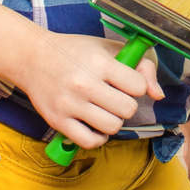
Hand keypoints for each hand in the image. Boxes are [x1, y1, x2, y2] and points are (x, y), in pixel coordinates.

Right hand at [15, 30, 161, 148]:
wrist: (32, 57)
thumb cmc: (74, 51)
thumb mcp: (108, 48)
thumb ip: (141, 66)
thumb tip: (158, 95)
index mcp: (99, 62)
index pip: (138, 86)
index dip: (136, 85)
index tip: (125, 81)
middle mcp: (84, 84)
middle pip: (128, 109)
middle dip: (126, 105)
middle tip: (115, 97)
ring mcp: (70, 104)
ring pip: (112, 127)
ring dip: (114, 121)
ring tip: (105, 111)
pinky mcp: (58, 121)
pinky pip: (90, 142)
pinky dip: (99, 137)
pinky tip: (96, 125)